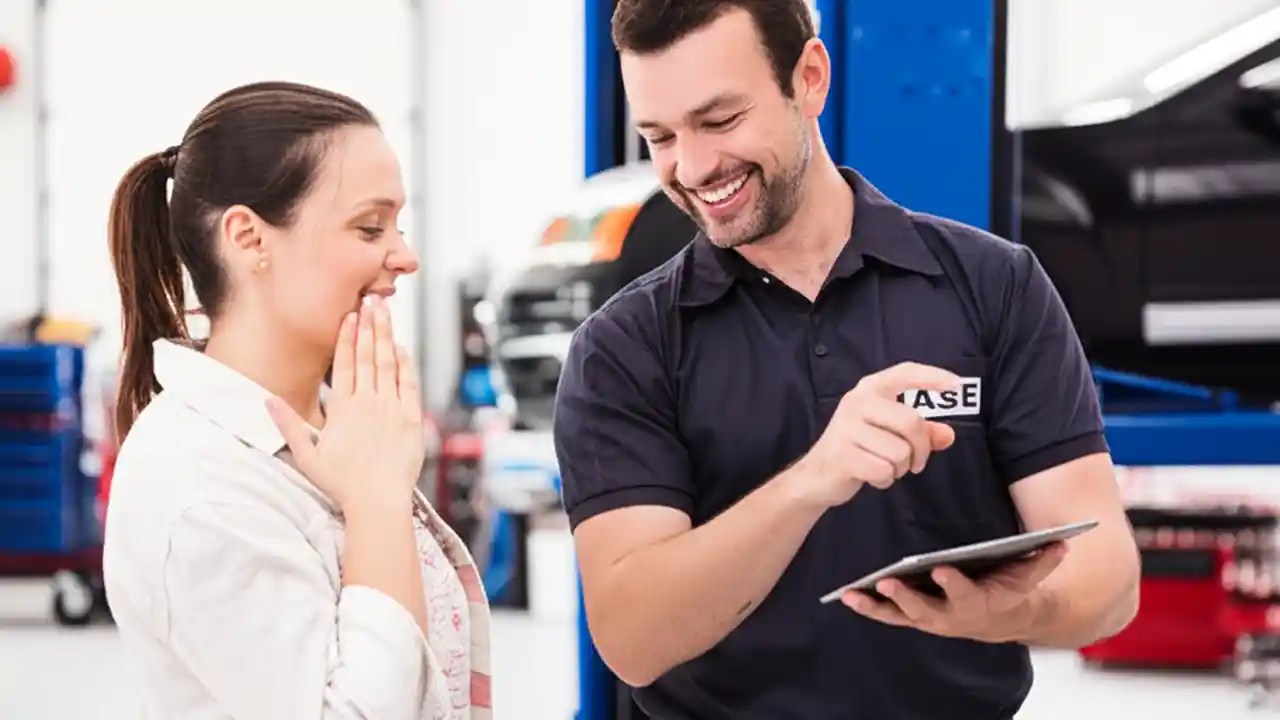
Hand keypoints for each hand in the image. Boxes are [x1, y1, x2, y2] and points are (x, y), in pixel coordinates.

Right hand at [266, 295, 425, 513]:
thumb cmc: (343, 484)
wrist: (378, 502)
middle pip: (368, 356)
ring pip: (389, 364)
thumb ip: (288, 425)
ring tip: (385, 312)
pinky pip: (409, 385)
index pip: (345, 364)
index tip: (349, 314)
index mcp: (343, 409)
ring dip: (386, 336)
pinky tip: (401, 348)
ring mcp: (391, 409)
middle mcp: (368, 403)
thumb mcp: (307, 456)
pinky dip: (406, 364)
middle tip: (371, 299)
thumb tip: (266, 401)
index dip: (347, 337)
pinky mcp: (411, 419)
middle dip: (369, 325)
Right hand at [796, 362, 961, 507]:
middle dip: (921, 449)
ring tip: (884, 466)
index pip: (905, 373)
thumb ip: (922, 433)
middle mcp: (857, 402)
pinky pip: (884, 471)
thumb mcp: (890, 435)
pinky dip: (884, 480)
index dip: (932, 377)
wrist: (815, 475)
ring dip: (900, 468)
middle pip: (912, 422)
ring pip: (900, 451)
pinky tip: (871, 476)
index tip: (957, 386)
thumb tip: (949, 435)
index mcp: (869, 390)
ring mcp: (846, 428)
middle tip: (915, 463)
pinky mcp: (841, 454)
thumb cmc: (858, 449)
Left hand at [841, 541, 1067, 642]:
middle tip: (887, 581)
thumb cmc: (1011, 590)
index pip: (966, 595)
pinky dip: (870, 608)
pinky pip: (890, 616)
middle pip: (926, 611)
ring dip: (879, 607)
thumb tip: (1063, 541)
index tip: (941, 569)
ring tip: (855, 593)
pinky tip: (849, 595)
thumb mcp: (1030, 574)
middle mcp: (951, 617)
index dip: (953, 584)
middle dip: (907, 598)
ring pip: (902, 617)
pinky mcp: (915, 618)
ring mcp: (931, 620)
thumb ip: (1044, 558)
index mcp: (979, 603)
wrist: (1002, 619)